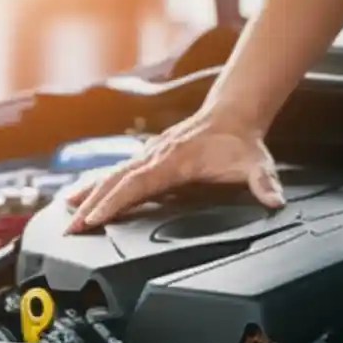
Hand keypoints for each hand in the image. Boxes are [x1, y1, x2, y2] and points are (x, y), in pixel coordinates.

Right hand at [65, 111, 285, 232]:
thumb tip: (276, 199)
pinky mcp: (148, 158)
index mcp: (174, 161)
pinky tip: (83, 195)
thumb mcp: (256, 164)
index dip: (114, 202)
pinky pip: (117, 173)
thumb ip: (264, 183)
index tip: (94, 218)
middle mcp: (155, 156)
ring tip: (66, 214)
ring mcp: (149, 155)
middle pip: (116, 183)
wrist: (233, 113)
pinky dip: (97, 185)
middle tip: (70, 228)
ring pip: (111, 176)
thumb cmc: (240, 142)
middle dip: (92, 207)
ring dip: (88, 195)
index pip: (137, 185)